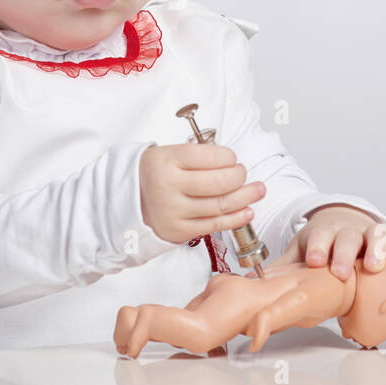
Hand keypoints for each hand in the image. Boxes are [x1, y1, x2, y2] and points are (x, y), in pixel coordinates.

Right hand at [138, 142, 266, 243]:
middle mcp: (168, 186)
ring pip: (220, 205)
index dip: (228, 156)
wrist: (128, 200)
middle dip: (239, 176)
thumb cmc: (155, 174)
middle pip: (218, 183)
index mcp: (165, 160)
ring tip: (257, 190)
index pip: (209, 156)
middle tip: (243, 173)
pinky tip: (247, 211)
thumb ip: (198, 156)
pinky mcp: (178, 231)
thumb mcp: (168, 153)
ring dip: (245, 197)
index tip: (232, 158)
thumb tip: (233, 164)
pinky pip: (214, 225)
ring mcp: (173, 211)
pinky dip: (236, 218)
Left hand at [263, 205, 385, 280]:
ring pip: (376, 236)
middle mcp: (346, 231)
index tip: (314, 261)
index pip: (318, 238)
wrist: (340, 222)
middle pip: (346, 239)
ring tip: (375, 265)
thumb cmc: (318, 244)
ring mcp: (369, 234)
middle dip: (343, 253)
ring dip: (376, 248)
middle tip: (340, 271)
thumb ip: (281, 268)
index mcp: (322, 232)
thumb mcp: (299, 252)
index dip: (317, 248)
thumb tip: (248, 284)